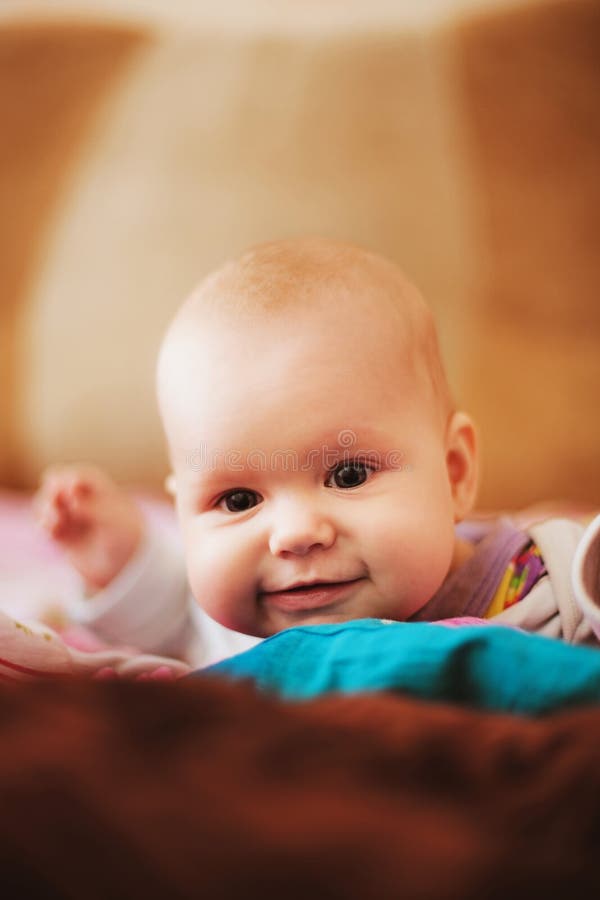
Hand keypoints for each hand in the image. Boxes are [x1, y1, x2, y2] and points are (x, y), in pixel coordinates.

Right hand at [34, 464, 143, 589]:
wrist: (127, 567)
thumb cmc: (129, 538)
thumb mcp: (117, 522)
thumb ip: (95, 509)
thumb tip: (73, 501)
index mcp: (101, 490)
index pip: (81, 477)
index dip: (72, 479)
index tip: (72, 489)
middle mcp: (82, 501)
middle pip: (58, 487)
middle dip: (53, 492)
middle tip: (55, 501)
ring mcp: (71, 517)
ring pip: (48, 505)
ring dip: (46, 509)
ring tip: (54, 520)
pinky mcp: (62, 535)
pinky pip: (46, 526)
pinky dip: (44, 525)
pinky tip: (49, 530)